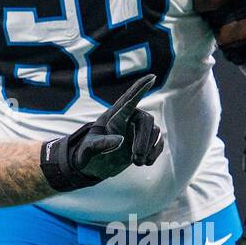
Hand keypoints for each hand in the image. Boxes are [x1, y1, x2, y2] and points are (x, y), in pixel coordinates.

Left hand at [41, 74, 163, 190]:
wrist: (93, 167)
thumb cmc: (87, 154)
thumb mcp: (88, 150)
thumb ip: (101, 144)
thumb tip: (121, 140)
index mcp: (114, 117)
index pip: (129, 100)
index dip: (140, 88)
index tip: (152, 77)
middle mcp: (129, 120)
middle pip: (146, 120)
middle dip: (143, 140)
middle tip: (135, 158)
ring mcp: (138, 130)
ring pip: (154, 131)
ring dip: (148, 148)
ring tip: (137, 163)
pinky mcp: (145, 142)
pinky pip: (158, 142)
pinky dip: (155, 152)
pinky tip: (147, 162)